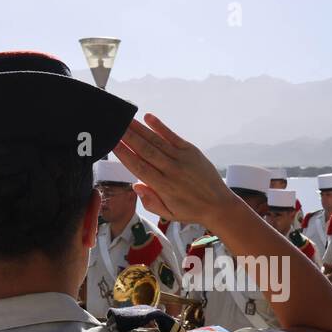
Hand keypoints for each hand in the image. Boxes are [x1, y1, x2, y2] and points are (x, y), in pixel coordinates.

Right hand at [114, 114, 237, 226]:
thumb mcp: (168, 214)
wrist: (219, 205)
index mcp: (163, 187)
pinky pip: (173, 136)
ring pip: (156, 142)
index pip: (139, 168)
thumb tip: (136, 186)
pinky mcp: (191, 151)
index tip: (112, 144)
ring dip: (139, 129)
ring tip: (126, 120)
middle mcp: (171, 171)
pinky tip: (148, 117)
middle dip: (128, 137)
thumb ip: (150, 202)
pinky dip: (160, 126)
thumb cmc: (191, 210)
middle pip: (145, 151)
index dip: (125, 155)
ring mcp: (182, 159)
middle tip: (114, 126)